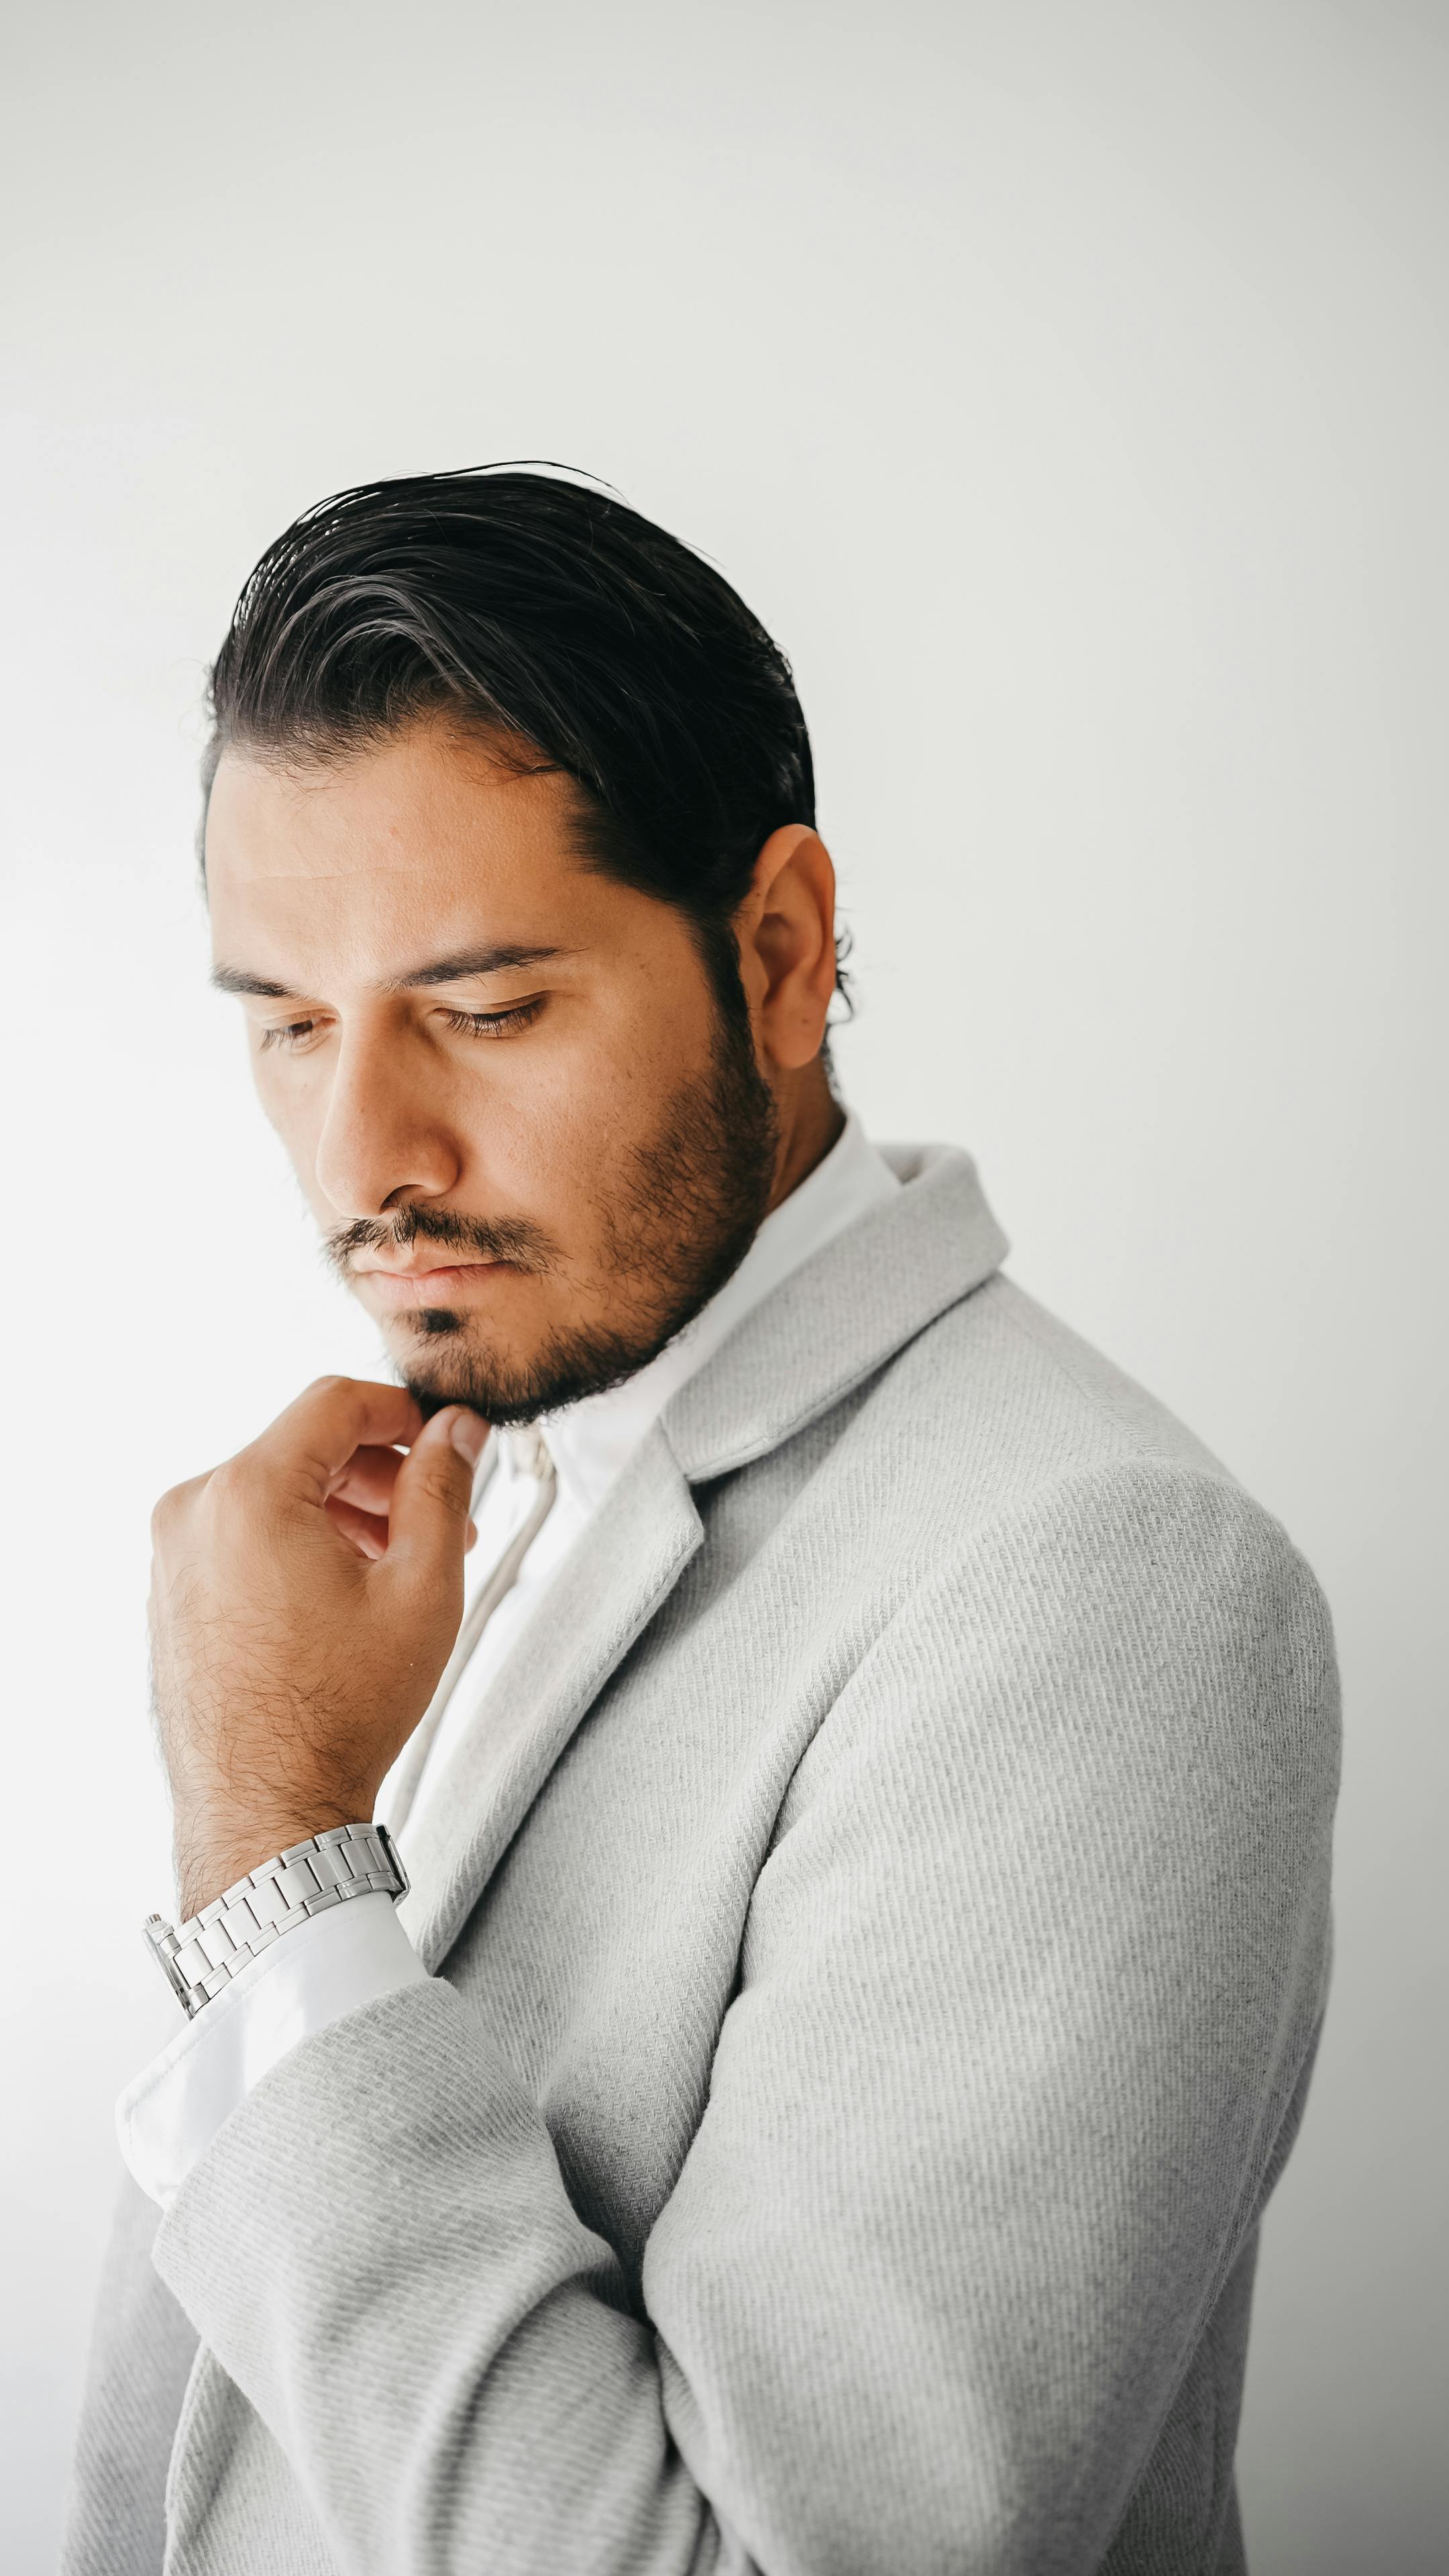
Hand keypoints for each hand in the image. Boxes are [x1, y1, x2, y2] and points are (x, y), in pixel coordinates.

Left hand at [148, 1377, 487, 1918]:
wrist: (266, 1809)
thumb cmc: (336, 1717)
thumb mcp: (422, 1587)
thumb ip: (443, 1488)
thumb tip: (455, 1432)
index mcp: (249, 1493)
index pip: (335, 1403)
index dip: (405, 1412)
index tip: (444, 1437)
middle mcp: (195, 1513)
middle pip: (304, 1447)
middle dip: (381, 1473)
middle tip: (441, 1516)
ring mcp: (173, 1556)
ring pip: (274, 1492)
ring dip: (344, 1510)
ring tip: (401, 1564)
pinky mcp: (172, 1594)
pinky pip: (243, 1535)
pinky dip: (298, 1543)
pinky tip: (348, 1593)